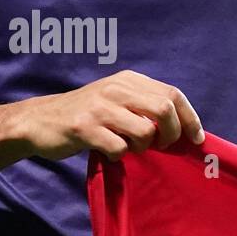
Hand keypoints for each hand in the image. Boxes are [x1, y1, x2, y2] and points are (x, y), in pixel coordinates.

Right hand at [13, 69, 204, 161]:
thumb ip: (143, 105)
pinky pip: (119, 148)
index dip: (190, 118)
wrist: (39, 121)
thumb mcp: (115, 99)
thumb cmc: (85, 114)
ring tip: (128, 146)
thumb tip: (182, 127)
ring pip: (144, 131)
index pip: (172, 94)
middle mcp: (115, 89)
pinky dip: (119, 156)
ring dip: (142, 147)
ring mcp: (100, 107)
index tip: (197, 138)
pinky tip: (107, 151)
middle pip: (164, 110)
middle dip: (171, 134)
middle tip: (162, 147)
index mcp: (127, 80)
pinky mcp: (85, 127)